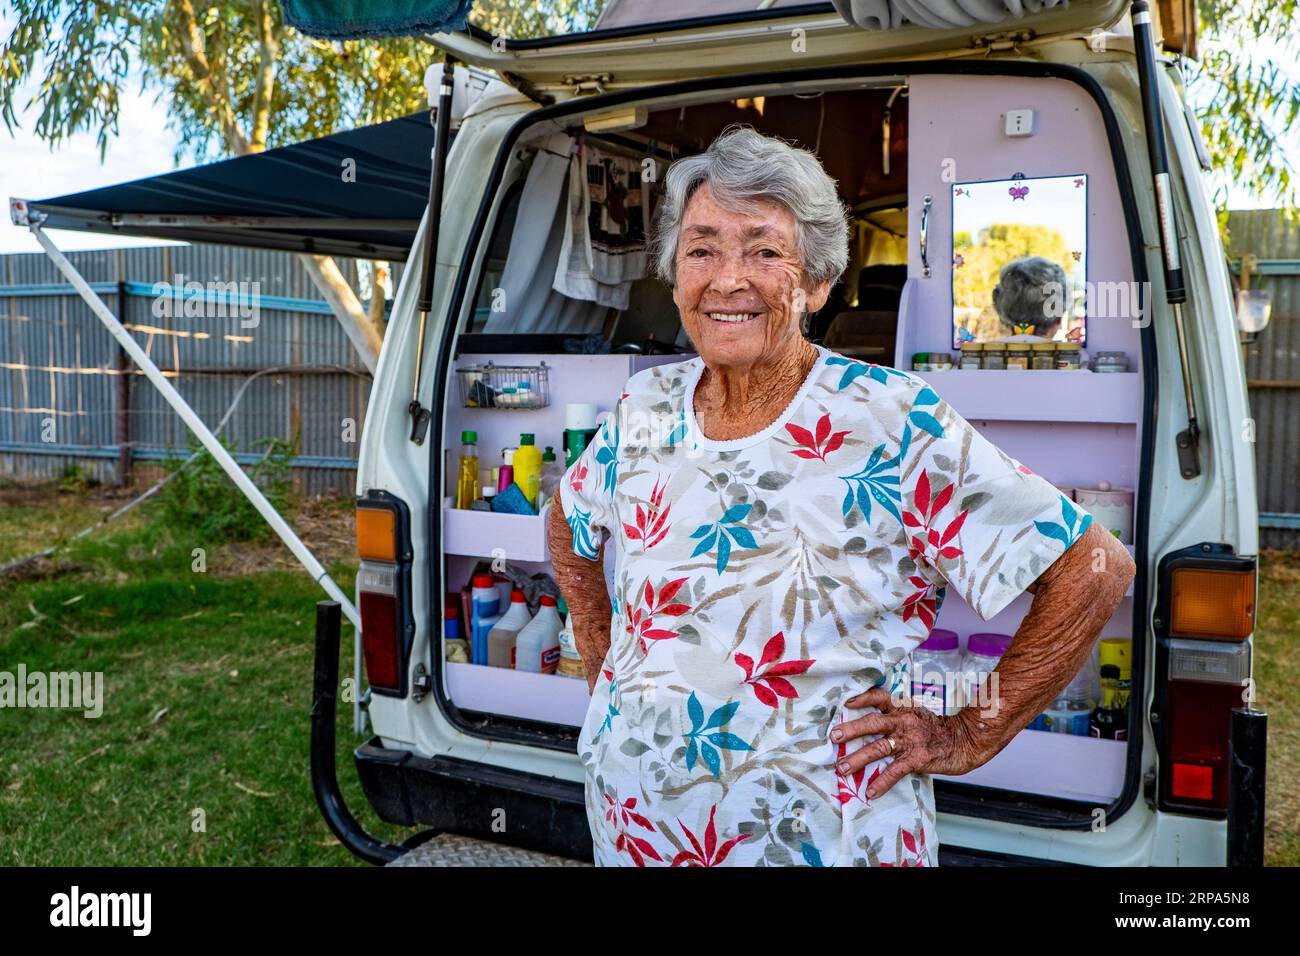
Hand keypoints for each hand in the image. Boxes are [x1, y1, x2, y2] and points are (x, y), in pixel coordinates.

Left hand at [830, 688, 985, 799]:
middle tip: (833, 736)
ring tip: (842, 768)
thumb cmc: (937, 729)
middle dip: (851, 730)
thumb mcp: (916, 714)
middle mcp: (903, 721)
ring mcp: (910, 740)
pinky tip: (870, 792)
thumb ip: (895, 716)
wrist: (965, 740)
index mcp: (902, 708)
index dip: (862, 697)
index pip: (879, 697)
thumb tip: (870, 721)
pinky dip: (882, 783)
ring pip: (878, 748)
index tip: (846, 702)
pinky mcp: (917, 758)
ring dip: (857, 759)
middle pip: (872, 723)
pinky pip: (895, 771)